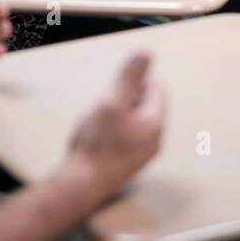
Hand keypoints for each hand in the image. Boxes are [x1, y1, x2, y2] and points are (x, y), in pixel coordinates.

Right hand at [64, 53, 165, 200]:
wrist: (81, 186)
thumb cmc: (96, 144)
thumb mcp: (112, 102)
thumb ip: (129, 78)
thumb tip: (146, 54)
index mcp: (155, 124)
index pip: (158, 90)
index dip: (139, 81)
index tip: (117, 84)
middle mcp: (155, 141)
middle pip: (148, 107)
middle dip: (129, 98)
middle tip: (106, 101)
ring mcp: (143, 156)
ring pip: (138, 123)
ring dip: (122, 115)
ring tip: (100, 119)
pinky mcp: (130, 166)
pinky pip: (129, 139)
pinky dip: (117, 131)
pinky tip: (99, 137)